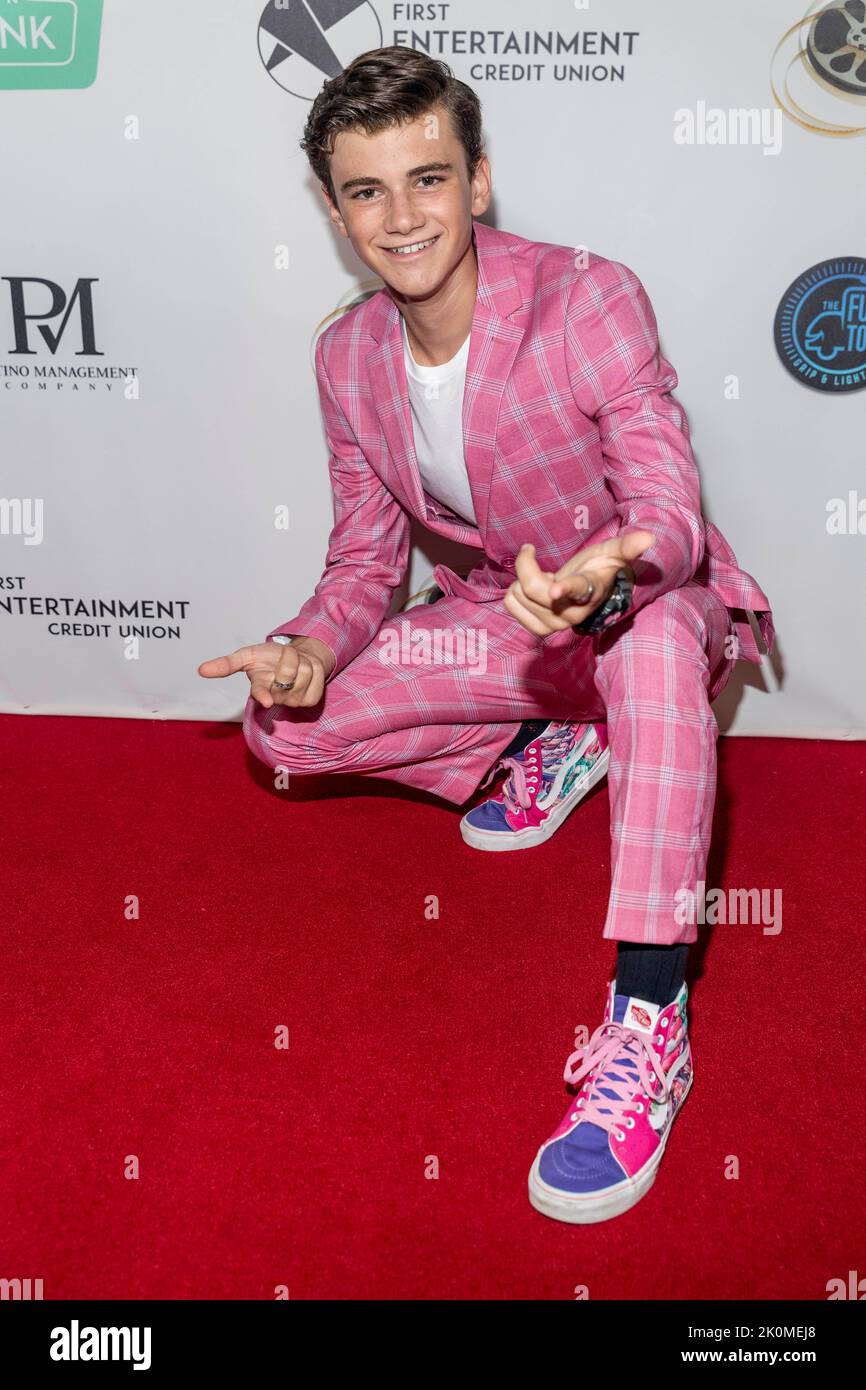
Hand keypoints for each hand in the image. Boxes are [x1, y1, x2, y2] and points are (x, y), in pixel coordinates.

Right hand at [197, 636, 335, 708]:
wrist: (295, 660)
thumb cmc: (268, 658)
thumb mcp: (247, 656)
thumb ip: (226, 664)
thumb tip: (200, 670)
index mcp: (259, 687)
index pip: (260, 692)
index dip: (264, 695)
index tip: (266, 701)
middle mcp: (275, 697)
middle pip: (289, 673)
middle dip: (290, 657)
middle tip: (286, 658)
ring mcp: (294, 700)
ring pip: (305, 673)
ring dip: (303, 661)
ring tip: (296, 665)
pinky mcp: (311, 700)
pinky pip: (318, 677)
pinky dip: (315, 667)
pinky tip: (307, 672)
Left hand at [504, 530, 655, 636]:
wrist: (587, 591)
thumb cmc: (599, 567)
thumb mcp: (613, 553)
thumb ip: (628, 546)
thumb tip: (649, 537)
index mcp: (590, 590)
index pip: (578, 589)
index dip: (566, 588)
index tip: (555, 588)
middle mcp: (572, 613)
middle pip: (534, 589)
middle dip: (526, 565)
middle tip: (531, 551)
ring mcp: (554, 624)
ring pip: (519, 594)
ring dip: (522, 579)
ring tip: (540, 576)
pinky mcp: (538, 629)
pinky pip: (510, 604)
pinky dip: (515, 591)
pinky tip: (530, 588)